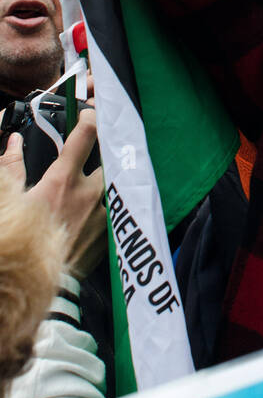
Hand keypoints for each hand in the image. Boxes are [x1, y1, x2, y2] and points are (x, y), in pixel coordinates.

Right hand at [0, 109, 106, 280]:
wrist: (42, 283)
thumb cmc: (25, 242)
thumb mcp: (11, 201)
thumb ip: (12, 168)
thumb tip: (13, 143)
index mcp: (63, 180)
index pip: (87, 133)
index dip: (91, 117)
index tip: (88, 114)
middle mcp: (89, 192)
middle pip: (110, 155)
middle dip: (103, 150)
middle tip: (93, 152)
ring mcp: (104, 212)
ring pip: (113, 183)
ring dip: (104, 181)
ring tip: (90, 188)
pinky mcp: (111, 230)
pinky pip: (115, 207)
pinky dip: (107, 205)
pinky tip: (91, 213)